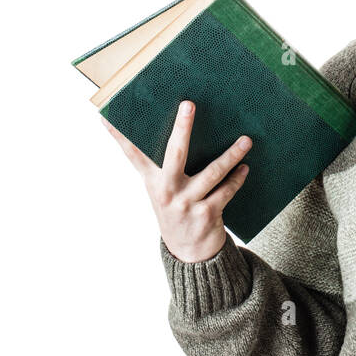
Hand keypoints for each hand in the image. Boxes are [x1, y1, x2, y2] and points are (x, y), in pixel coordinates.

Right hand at [104, 99, 252, 263]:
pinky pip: (226, 191)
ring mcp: (186, 202)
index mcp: (152, 181)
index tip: (109, 116)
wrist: (188, 250)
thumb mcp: (162, 191)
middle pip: (174, 153)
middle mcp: (167, 190)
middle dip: (182, 128)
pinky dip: (237, 178)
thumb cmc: (176, 210)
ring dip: (231, 155)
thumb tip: (176, 134)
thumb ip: (161, 167)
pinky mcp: (206, 213)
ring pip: (212, 172)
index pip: (133, 154)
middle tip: (189, 105)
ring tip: (246, 141)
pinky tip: (245, 168)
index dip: (120, 136)